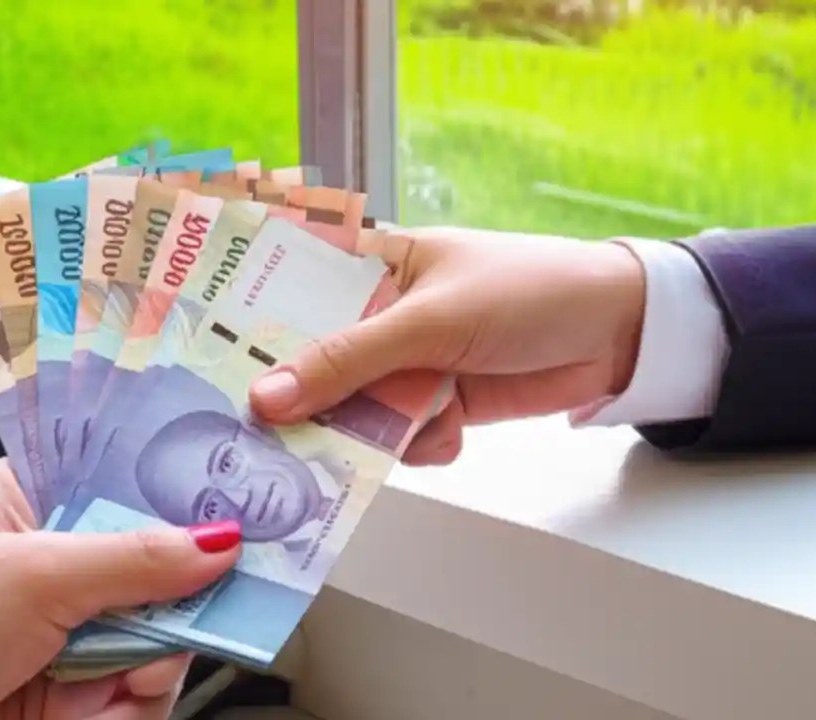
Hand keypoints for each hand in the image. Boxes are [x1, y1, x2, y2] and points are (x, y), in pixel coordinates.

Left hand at [0, 459, 241, 719]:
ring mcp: (67, 627)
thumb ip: (135, 559)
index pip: (139, 481)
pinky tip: (88, 713)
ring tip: (103, 684)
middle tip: (180, 622)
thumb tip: (219, 542)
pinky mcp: (67, 688)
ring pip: (160, 639)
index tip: (250, 510)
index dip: (194, 497)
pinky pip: (134, 692)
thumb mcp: (31, 576)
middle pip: (166, 569)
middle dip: (174, 607)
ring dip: (143, 671)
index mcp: (39, 498)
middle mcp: (59, 558)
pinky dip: (120, 710)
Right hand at [248, 227, 645, 464]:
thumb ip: (349, 359)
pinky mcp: (441, 405)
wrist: (619, 334)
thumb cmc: (528, 292)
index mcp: (374, 264)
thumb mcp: (431, 320)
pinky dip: (421, 442)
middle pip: (314, 362)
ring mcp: (411, 363)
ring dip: (368, 430)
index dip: (246, 321)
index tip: (196, 357)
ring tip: (387, 432)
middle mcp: (383, 314)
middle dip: (300, 398)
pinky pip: (401, 438)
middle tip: (262, 432)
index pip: (293, 288)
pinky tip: (451, 430)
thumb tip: (268, 398)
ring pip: (355, 409)